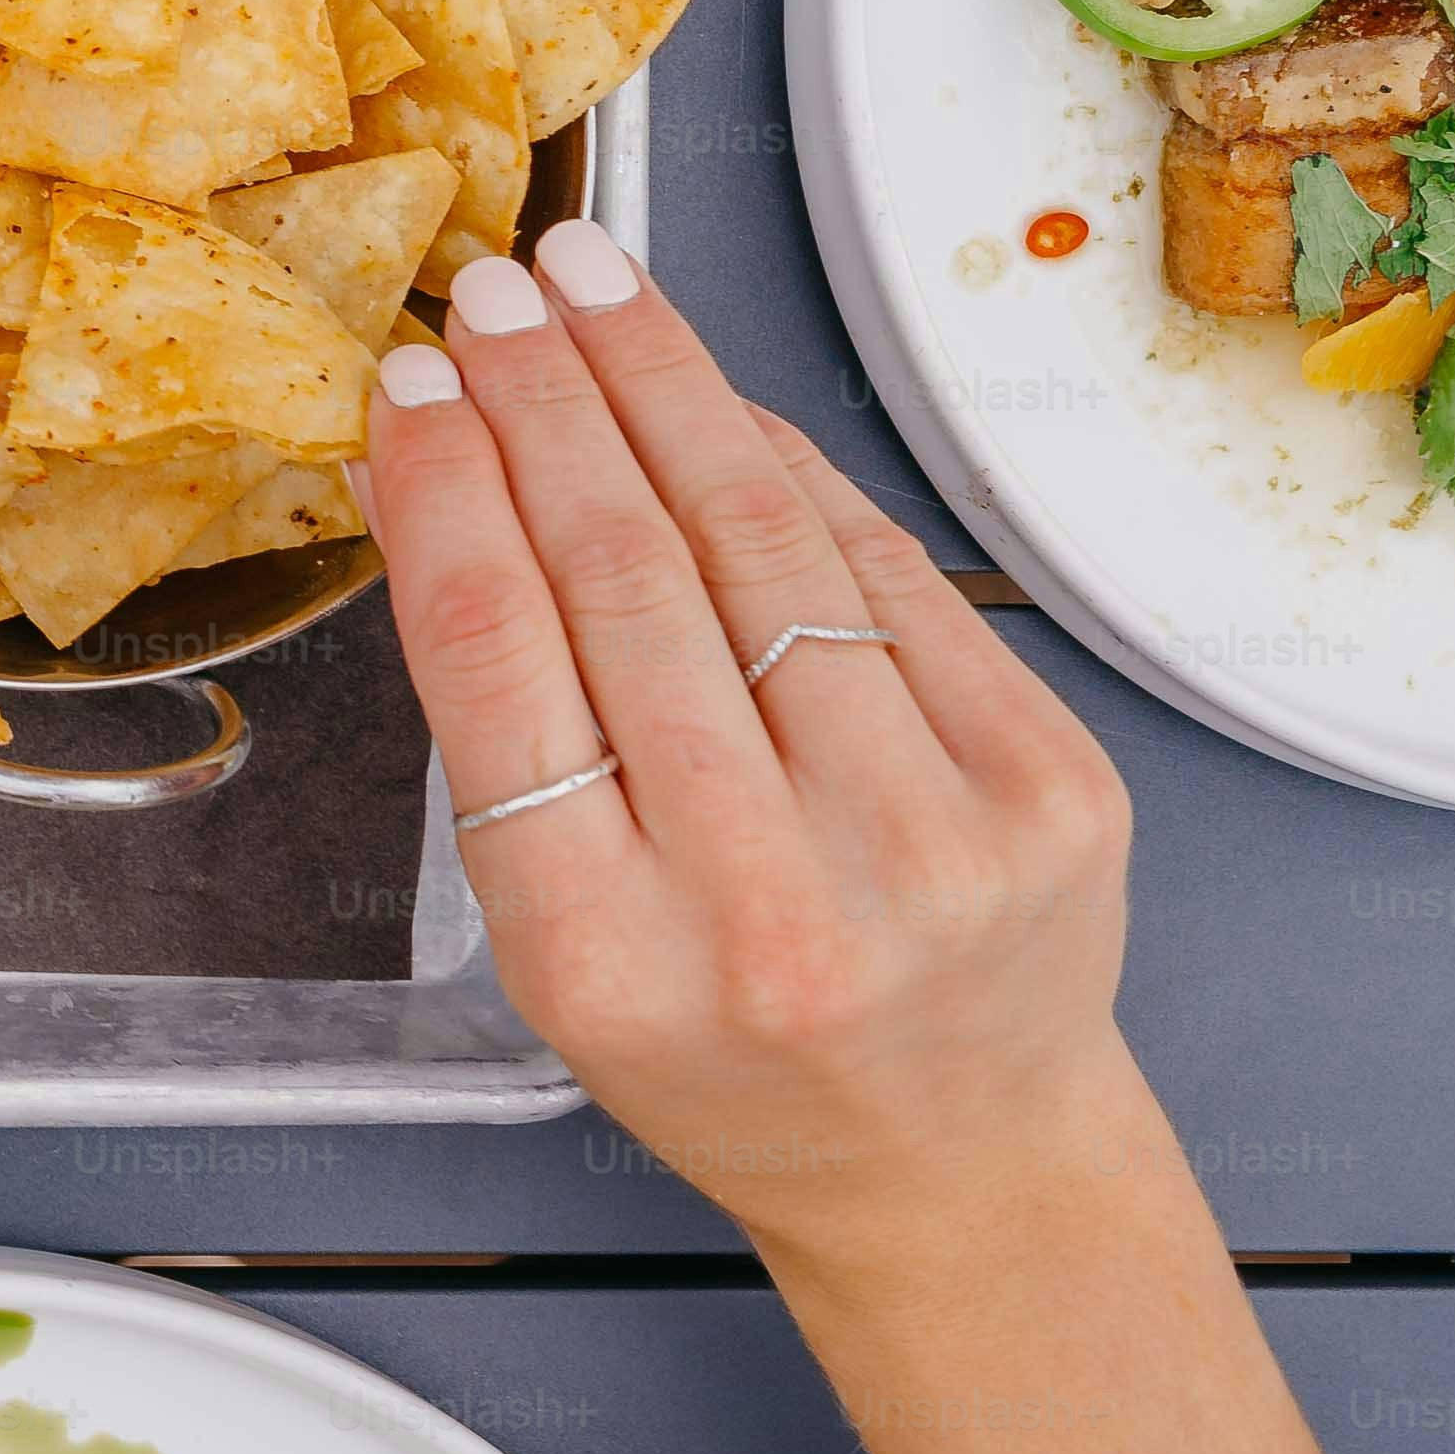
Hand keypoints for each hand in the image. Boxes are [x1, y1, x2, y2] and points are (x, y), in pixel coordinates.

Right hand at [359, 216, 1146, 1274]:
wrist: (956, 1160)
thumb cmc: (731, 1051)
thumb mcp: (558, 946)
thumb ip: (502, 730)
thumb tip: (434, 480)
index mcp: (613, 961)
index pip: (502, 663)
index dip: (449, 496)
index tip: (411, 388)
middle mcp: (775, 904)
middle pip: (628, 580)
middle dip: (547, 406)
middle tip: (494, 296)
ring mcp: (929, 841)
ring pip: (763, 545)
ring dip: (662, 390)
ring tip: (591, 293)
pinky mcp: (1043, 785)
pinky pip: (885, 572)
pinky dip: (789, 467)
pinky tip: (715, 401)